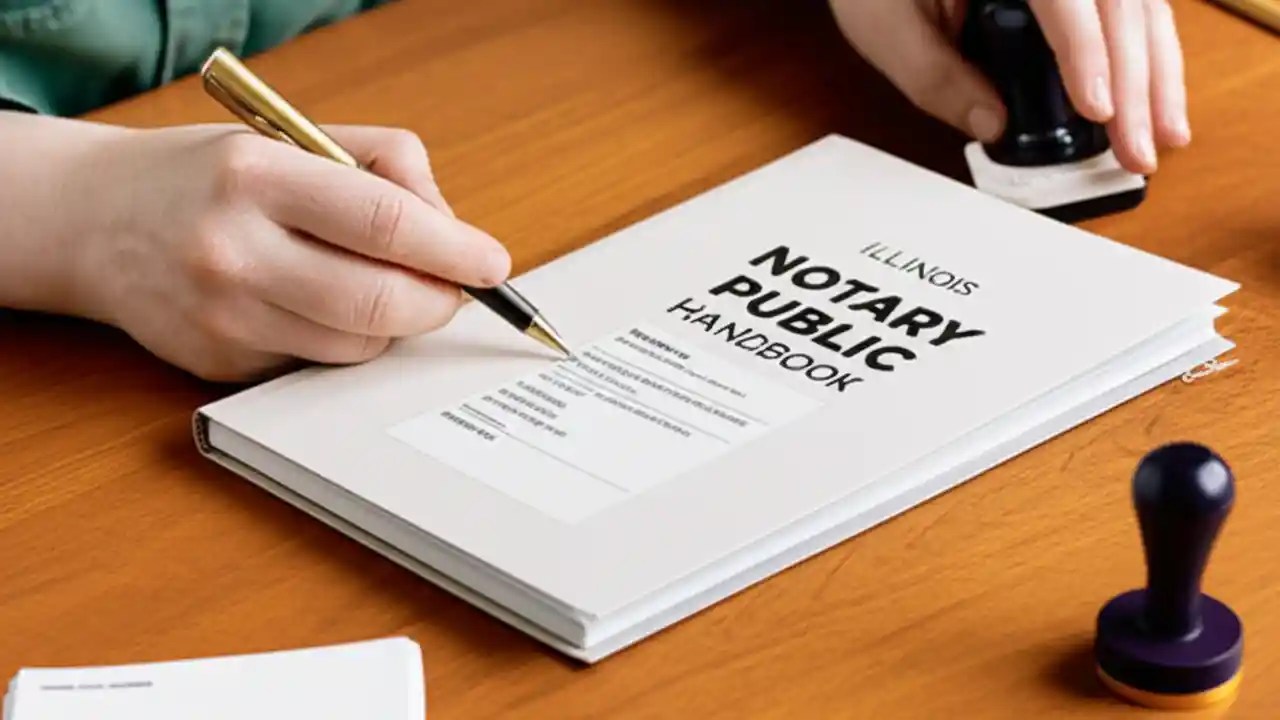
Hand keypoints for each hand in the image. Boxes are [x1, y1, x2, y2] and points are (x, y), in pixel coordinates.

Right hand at [66, 123, 509, 380]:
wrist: (93, 220)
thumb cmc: (213, 175)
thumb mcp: (293, 137)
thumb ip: (387, 167)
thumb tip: (454, 234)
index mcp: (256, 176)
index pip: (383, 222)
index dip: (452, 251)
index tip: (492, 264)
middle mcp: (231, 249)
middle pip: (378, 303)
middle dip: (438, 302)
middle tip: (457, 290)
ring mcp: (222, 317)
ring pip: (357, 347)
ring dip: (394, 326)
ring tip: (382, 287)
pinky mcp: (219, 365)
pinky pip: (318, 365)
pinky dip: (344, 343)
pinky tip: (319, 306)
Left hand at [830, 0, 1189, 173]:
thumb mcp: (884, 26)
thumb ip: (935, 76)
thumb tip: (993, 125)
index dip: (1086, 53)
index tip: (1097, 108)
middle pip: (1118, 6)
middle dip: (1136, 83)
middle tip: (1136, 151)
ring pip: (1141, 8)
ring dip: (1157, 75)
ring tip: (1164, 138)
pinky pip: (1131, 13)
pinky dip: (1148, 58)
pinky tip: (1155, 103)